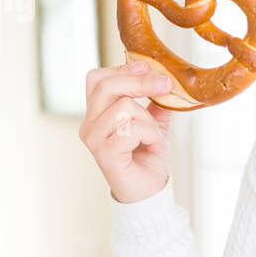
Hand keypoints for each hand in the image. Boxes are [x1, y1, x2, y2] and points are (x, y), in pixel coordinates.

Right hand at [79, 60, 174, 203]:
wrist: (150, 191)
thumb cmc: (148, 157)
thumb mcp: (154, 123)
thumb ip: (155, 102)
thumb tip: (166, 78)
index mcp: (97, 114)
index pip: (97, 80)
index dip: (121, 69)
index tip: (146, 65)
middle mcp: (89, 125)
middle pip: (106, 86)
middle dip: (140, 81)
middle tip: (166, 84)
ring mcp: (94, 140)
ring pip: (123, 107)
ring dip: (148, 120)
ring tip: (154, 137)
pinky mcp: (104, 154)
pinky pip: (130, 130)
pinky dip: (149, 134)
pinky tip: (152, 146)